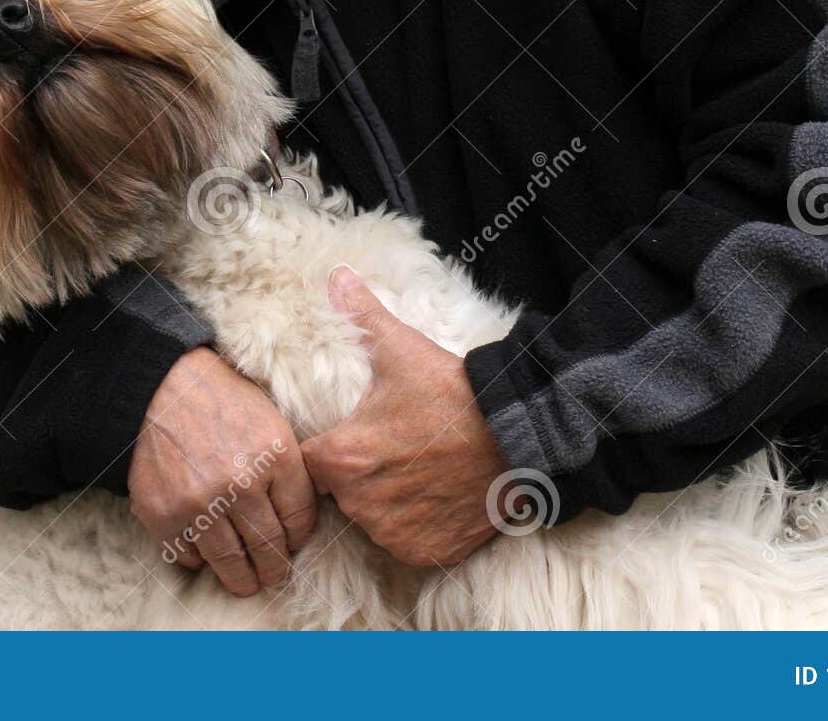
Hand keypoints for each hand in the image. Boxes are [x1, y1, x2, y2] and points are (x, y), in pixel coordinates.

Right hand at [129, 346, 316, 595]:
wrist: (163, 388)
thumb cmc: (224, 403)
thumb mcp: (273, 423)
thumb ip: (289, 470)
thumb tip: (300, 520)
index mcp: (275, 457)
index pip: (300, 520)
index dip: (299, 538)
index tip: (293, 543)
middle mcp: (240, 485)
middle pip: (269, 549)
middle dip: (275, 569)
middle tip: (275, 576)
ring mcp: (200, 504)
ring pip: (231, 564)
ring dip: (242, 578)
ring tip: (247, 582)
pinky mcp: (164, 515)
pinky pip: (189, 557)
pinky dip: (200, 560)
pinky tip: (207, 553)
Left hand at [301, 267, 511, 566]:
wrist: (519, 438)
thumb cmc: (453, 394)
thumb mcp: (402, 350)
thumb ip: (361, 316)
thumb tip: (336, 276)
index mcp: (342, 458)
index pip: (308, 463)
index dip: (326, 448)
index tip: (349, 436)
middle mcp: (361, 504)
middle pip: (340, 493)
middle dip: (357, 474)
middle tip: (392, 447)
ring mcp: (395, 534)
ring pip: (372, 520)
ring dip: (385, 502)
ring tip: (417, 470)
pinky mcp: (427, 552)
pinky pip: (407, 542)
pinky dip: (417, 525)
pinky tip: (436, 496)